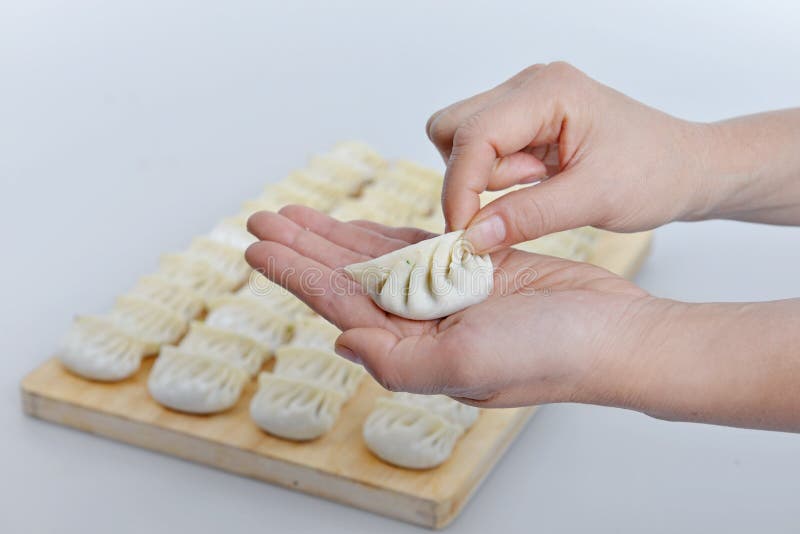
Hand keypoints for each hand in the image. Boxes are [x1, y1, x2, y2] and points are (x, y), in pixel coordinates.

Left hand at [245, 206, 656, 407]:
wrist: (615, 334)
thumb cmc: (550, 355)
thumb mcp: (464, 366)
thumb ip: (395, 360)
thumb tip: (340, 340)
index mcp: (414, 349)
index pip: (338, 304)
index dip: (295, 273)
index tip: (258, 247)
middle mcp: (424, 325)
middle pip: (347, 279)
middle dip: (303, 248)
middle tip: (262, 218)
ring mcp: (447, 296)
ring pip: (376, 261)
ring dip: (335, 237)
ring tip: (295, 215)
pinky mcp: (474, 270)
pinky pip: (417, 248)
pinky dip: (385, 236)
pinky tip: (356, 227)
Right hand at [427, 61, 713, 251]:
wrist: (685, 167)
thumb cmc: (654, 174)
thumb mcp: (592, 201)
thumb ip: (527, 217)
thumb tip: (471, 238)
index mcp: (549, 92)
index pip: (474, 136)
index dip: (460, 189)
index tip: (465, 235)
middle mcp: (529, 86)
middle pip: (452, 129)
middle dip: (467, 177)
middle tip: (514, 202)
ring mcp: (524, 102)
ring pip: (460, 141)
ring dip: (485, 178)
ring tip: (538, 187)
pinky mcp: (524, 123)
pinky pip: (483, 151)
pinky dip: (495, 178)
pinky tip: (535, 183)